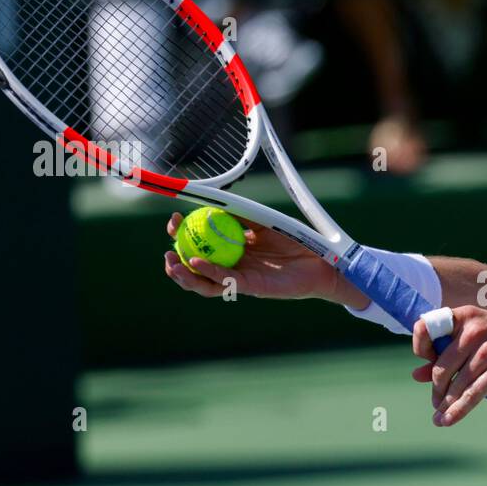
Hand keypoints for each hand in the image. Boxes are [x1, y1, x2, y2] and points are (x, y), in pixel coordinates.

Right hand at [162, 211, 362, 303]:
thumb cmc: (294, 239)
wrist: (320, 259)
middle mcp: (233, 266)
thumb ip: (240, 212)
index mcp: (232, 249)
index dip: (183, 235)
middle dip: (176, 261)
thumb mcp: (261, 220)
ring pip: (206, 283)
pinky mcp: (252, 287)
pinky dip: (209, 273)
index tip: (172, 221)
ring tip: (171, 264)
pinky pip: (225, 281)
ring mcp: (241, 278)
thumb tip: (213, 197)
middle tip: (166, 250)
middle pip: (197, 269)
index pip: (201, 245)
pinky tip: (196, 264)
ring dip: (186, 276)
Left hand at [411, 306, 486, 426]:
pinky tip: (448, 420)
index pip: (426, 327)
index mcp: (465, 315)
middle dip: (436, 389)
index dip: (420, 348)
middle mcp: (474, 330)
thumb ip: (448, 354)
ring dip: (445, 404)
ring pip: (455, 384)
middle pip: (441, 366)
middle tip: (437, 401)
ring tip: (440, 415)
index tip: (424, 364)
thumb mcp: (480, 337)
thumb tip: (415, 375)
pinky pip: (472, 395)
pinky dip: (457, 411)